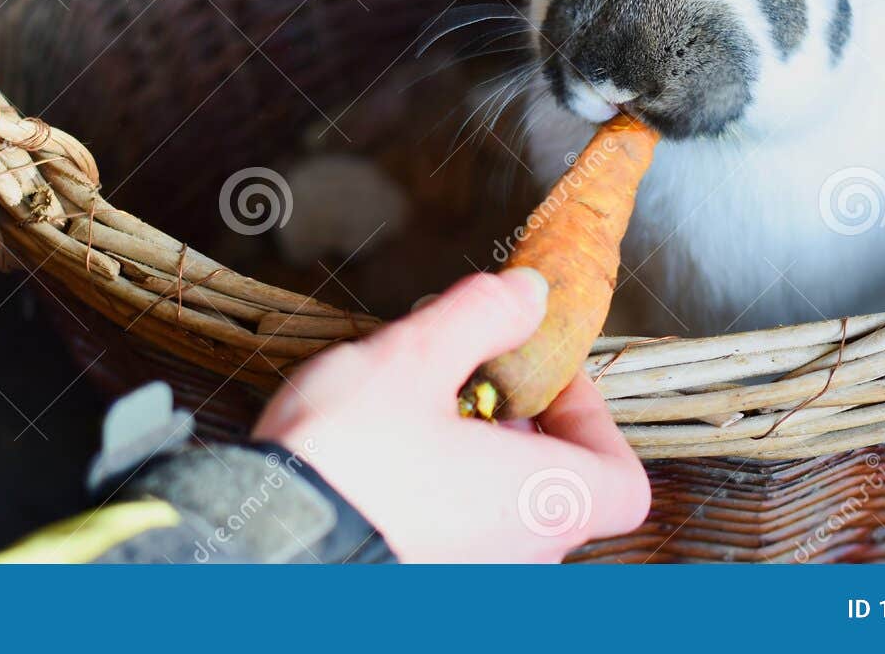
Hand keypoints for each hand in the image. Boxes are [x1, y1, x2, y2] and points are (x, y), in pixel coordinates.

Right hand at [252, 268, 650, 561]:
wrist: (262, 543)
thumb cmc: (344, 462)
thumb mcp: (414, 356)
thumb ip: (483, 315)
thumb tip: (530, 294)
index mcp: (540, 505)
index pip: (623, 483)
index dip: (595, 422)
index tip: (543, 378)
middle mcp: (518, 561)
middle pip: (557, 493)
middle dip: (517, 429)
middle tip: (463, 381)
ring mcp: (471, 586)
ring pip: (502, 518)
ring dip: (474, 463)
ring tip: (412, 414)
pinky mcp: (421, 589)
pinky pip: (456, 542)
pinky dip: (438, 499)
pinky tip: (382, 462)